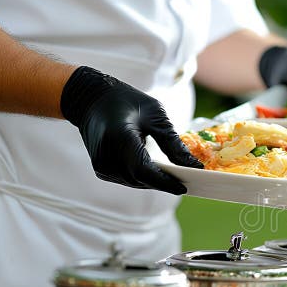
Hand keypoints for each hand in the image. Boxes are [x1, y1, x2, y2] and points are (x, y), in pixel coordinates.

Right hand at [60, 66, 202, 194]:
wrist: (92, 100)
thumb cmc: (126, 101)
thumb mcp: (156, 116)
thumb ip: (173, 143)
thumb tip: (193, 165)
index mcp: (119, 137)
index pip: (143, 169)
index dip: (164, 181)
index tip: (184, 187)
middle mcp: (106, 154)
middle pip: (140, 179)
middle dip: (163, 182)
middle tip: (186, 181)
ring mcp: (101, 164)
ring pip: (134, 182)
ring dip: (154, 181)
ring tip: (174, 176)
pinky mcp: (100, 169)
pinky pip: (127, 179)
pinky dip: (142, 177)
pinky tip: (155, 171)